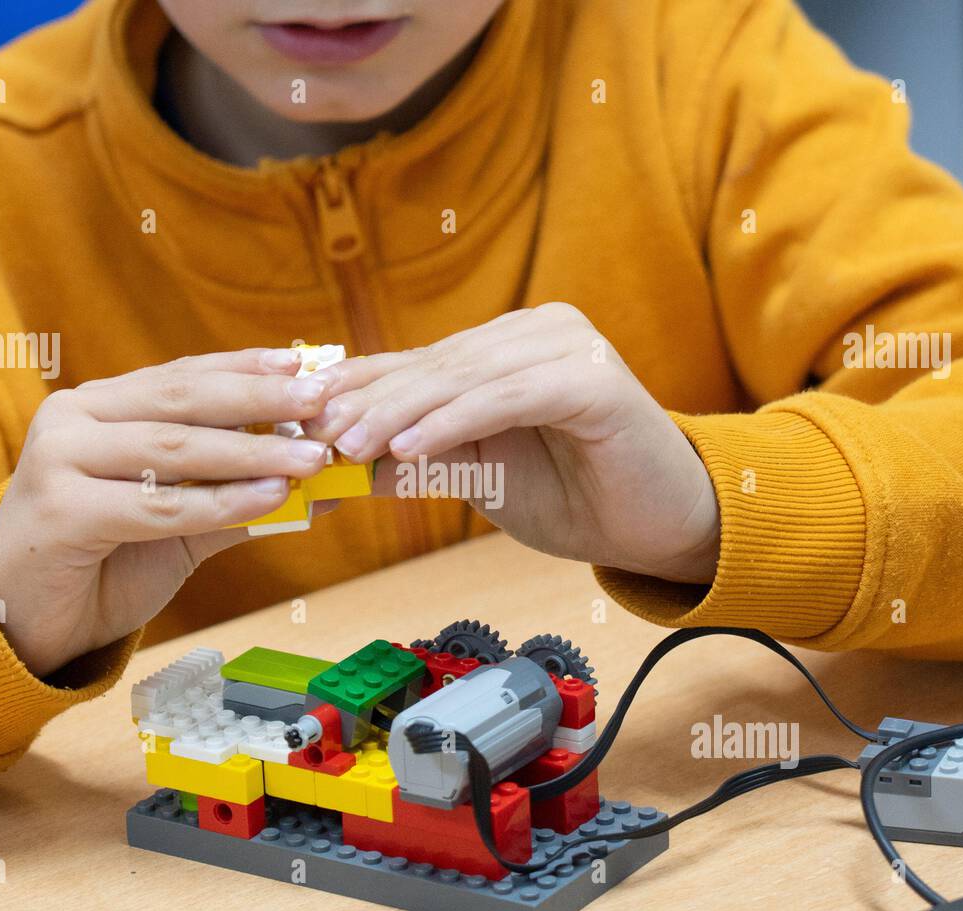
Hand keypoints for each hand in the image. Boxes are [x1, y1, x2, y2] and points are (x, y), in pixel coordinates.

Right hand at [0, 348, 331, 675]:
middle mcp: (73, 418)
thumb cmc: (102, 564)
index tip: (309, 363)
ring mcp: (59, 459)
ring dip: (252, 451)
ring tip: (313, 456)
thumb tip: (321, 483)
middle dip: (261, 398)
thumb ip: (239, 496)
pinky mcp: (60, 510)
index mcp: (98, 407)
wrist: (22, 621)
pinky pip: (158, 505)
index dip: (248, 367)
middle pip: (183, 400)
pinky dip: (221, 502)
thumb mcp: (179, 522)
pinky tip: (272, 497)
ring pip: (174, 448)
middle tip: (323, 398)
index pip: (184, 376)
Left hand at [303, 304, 720, 581]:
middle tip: (312, 434)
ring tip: (348, 446)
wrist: (660, 528)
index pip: (420, 364)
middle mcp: (536, 331)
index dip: (359, 389)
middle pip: (433, 366)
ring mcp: (566, 347)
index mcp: (507, 346)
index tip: (302, 418)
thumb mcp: (482, 476)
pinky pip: (505, 398)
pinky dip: (452, 424)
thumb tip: (348, 457)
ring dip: (399, 414)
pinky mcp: (590, 378)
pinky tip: (407, 450)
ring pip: (462, 378)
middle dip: (368, 403)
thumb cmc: (576, 497)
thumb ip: (425, 455)